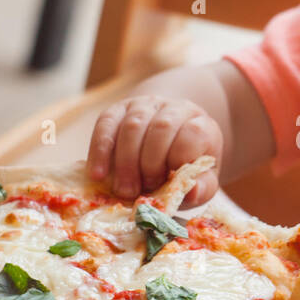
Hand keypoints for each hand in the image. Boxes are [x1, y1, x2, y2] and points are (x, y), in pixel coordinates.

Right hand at [87, 95, 222, 207]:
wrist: (164, 144)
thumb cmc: (183, 168)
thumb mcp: (201, 182)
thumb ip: (202, 188)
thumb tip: (192, 193)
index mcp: (201, 126)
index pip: (193, 133)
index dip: (178, 159)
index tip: (166, 183)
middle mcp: (175, 109)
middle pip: (161, 128)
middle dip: (148, 164)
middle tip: (139, 192)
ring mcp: (146, 105)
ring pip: (132, 125)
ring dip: (125, 162)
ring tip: (123, 190)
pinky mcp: (118, 109)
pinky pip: (105, 124)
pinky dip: (100, 151)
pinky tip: (98, 174)